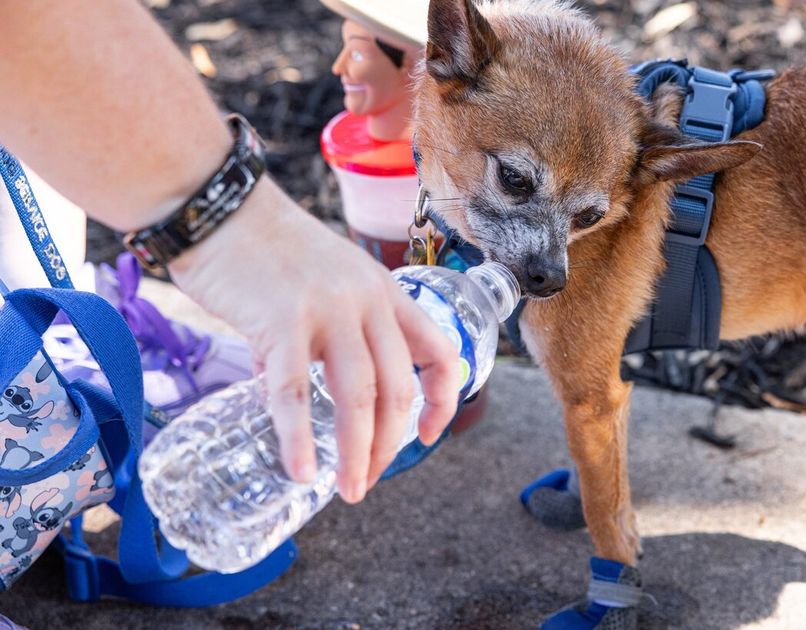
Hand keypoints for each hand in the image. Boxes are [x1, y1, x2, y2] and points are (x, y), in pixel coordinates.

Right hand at [168, 178, 459, 502]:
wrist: (217, 205)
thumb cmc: (262, 246)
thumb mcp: (324, 279)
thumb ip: (328, 330)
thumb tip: (301, 390)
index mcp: (384, 291)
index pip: (437, 350)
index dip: (442, 399)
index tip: (430, 434)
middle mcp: (366, 301)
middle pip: (397, 387)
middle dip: (388, 443)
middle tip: (368, 480)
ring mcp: (327, 311)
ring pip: (358, 396)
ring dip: (356, 451)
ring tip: (348, 489)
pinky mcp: (281, 322)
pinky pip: (295, 393)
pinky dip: (299, 438)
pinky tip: (302, 471)